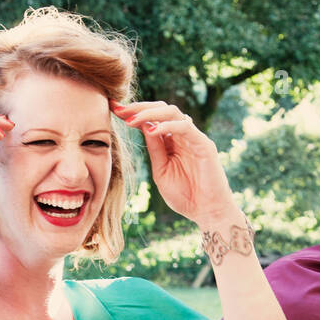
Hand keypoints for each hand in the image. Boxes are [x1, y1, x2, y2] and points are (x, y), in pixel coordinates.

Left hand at [111, 99, 237, 225]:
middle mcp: (183, 135)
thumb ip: (154, 150)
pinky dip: (167, 126)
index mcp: (172, 142)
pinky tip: (151, 131)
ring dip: (149, 113)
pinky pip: (185, 127)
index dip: (133, 113)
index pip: (152, 119)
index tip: (113, 109)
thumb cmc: (185, 195)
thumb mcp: (161, 171)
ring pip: (173, 112)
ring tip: (131, 120)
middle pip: (161, 109)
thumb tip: (142, 128)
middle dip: (138, 107)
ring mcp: (194, 138)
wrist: (207, 212)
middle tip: (119, 109)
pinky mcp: (204, 144)